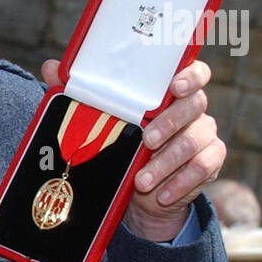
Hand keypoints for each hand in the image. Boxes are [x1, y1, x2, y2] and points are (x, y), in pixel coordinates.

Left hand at [40, 58, 226, 241]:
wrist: (143, 190)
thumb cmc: (123, 141)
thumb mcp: (102, 119)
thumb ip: (81, 92)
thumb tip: (50, 67)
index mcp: (171, 90)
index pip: (193, 71)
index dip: (190, 76)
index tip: (174, 86)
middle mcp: (193, 107)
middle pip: (194, 105)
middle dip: (169, 123)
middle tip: (147, 140)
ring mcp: (204, 133)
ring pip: (194, 140)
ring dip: (167, 162)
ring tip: (142, 181)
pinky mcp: (211, 159)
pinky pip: (203, 168)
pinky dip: (180, 183)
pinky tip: (161, 194)